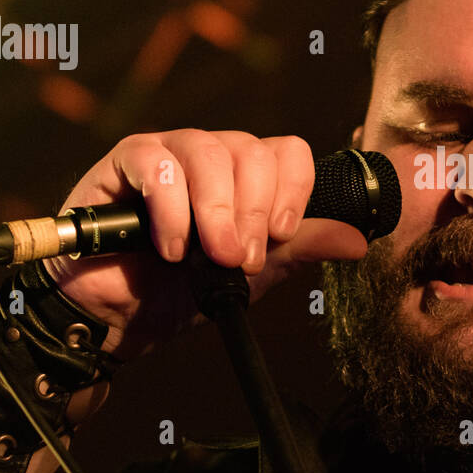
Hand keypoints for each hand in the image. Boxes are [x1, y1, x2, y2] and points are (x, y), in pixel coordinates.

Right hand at [41, 129, 368, 361]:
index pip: (289, 152)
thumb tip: (358, 241)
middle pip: (253, 151)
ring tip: (210, 255)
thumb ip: (299, 250)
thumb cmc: (178, 293)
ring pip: (210, 153)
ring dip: (217, 210)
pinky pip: (157, 163)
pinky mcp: (125, 161)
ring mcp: (169, 152)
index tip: (283, 234)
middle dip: (254, 212)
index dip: (293, 189)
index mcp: (247, 177)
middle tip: (239, 260)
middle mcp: (213, 156)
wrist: (115, 320)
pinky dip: (170, 208)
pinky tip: (170, 247)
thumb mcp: (251, 278)